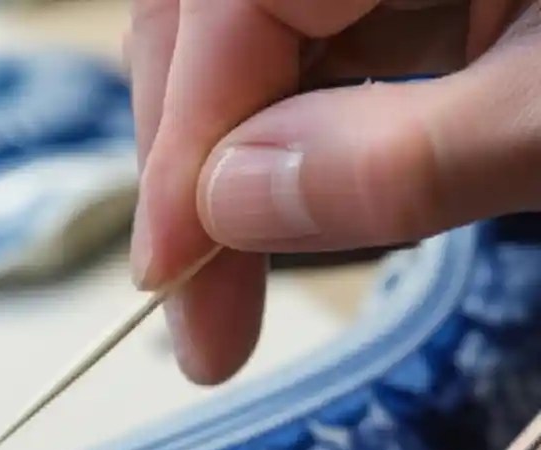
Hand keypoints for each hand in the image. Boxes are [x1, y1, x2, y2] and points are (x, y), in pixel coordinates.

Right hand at [129, 0, 540, 383]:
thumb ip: (403, 157)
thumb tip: (233, 204)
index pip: (231, 1)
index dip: (181, 136)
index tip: (164, 273)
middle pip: (204, 13)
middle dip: (181, 156)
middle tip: (190, 301)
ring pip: (237, 39)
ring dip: (217, 160)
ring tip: (224, 283)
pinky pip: (300, 52)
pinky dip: (276, 141)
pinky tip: (285, 216)